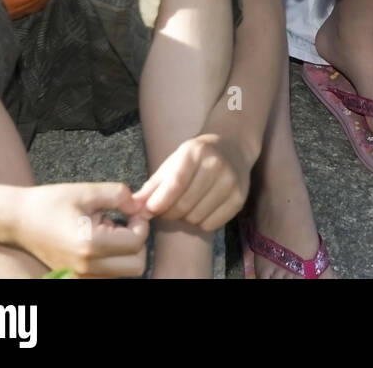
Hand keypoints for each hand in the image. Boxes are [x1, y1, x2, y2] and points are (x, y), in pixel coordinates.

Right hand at [14, 182, 148, 277]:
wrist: (17, 221)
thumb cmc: (50, 203)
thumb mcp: (88, 191)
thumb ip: (120, 196)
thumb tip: (141, 206)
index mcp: (90, 245)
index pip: (137, 243)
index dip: (141, 223)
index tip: (131, 211)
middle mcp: (86, 267)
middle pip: (136, 265)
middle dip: (137, 242)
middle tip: (124, 222)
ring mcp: (80, 277)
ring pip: (124, 273)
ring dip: (125, 253)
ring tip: (108, 231)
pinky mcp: (76, 278)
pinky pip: (108, 275)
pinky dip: (113, 260)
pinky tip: (100, 242)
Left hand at [132, 133, 250, 230]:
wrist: (232, 148)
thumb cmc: (196, 157)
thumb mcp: (173, 163)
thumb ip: (152, 186)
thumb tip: (133, 208)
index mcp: (196, 153)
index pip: (176, 184)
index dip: (160, 202)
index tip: (151, 209)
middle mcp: (217, 166)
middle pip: (184, 205)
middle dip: (168, 213)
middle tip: (166, 209)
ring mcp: (231, 183)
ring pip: (196, 218)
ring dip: (185, 218)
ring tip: (186, 207)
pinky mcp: (239, 199)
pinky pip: (211, 224)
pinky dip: (201, 222)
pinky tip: (201, 209)